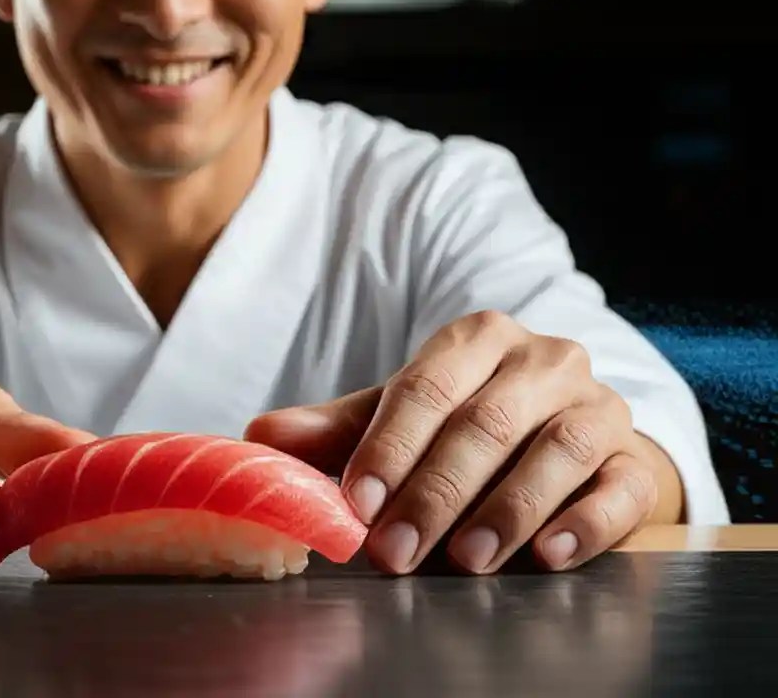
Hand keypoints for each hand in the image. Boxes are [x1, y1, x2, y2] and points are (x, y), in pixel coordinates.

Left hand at [246, 310, 675, 574]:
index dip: (388, 448)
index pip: (425, 388)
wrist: (565, 443)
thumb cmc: (469, 426)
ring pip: (555, 449)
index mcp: (477, 339)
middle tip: (396, 550)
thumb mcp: (403, 421)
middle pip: (485, 423)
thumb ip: (341, 430)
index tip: (357, 504)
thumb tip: (262, 436)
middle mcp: (542, 361)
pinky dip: (585, 522)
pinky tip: (547, 554)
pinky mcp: (635, 459)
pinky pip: (619, 486)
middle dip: (435, 492)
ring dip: (508, 508)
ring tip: (468, 557)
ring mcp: (597, 407)